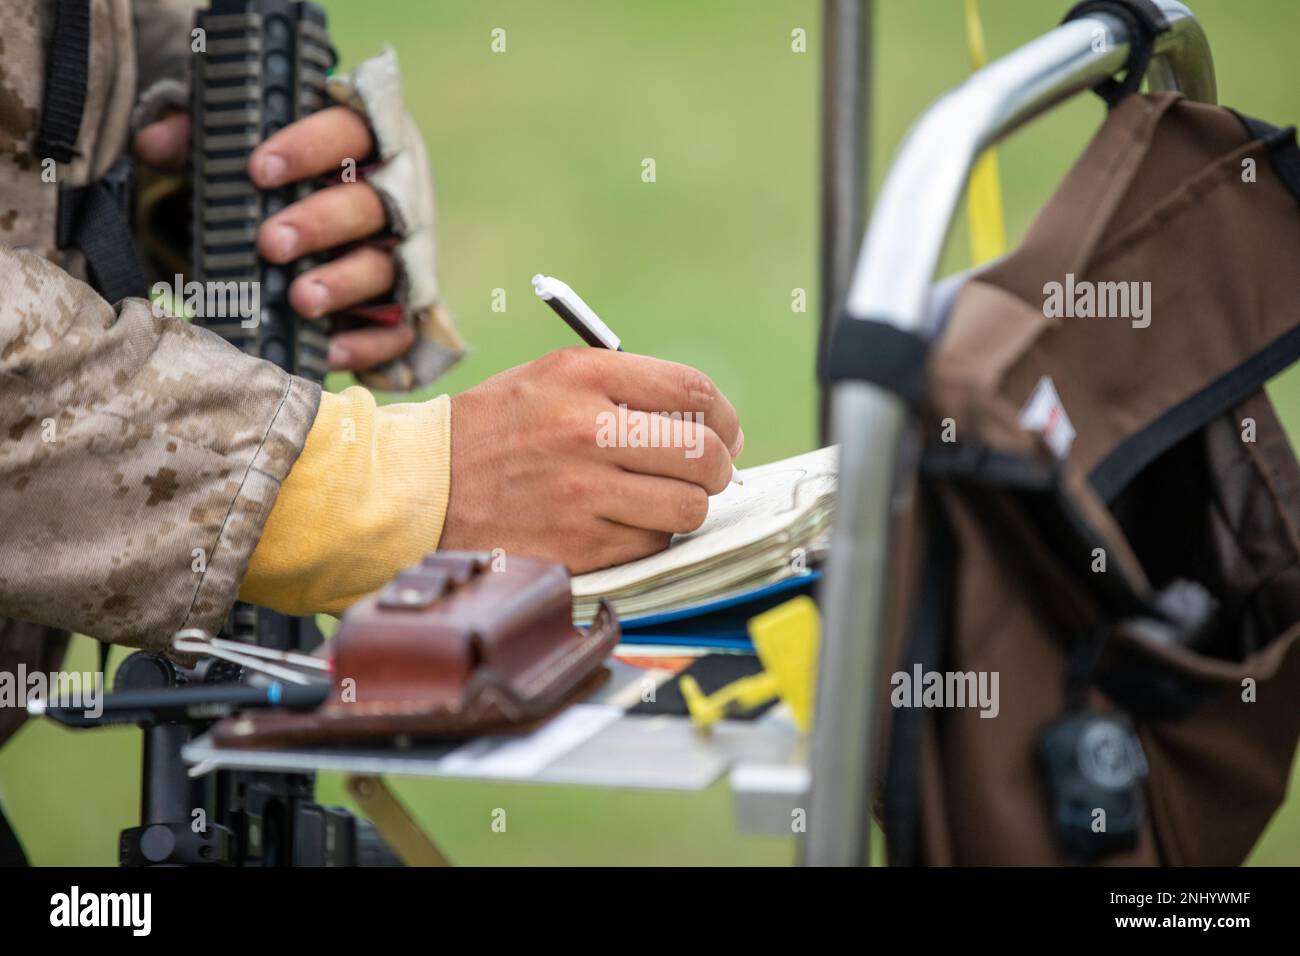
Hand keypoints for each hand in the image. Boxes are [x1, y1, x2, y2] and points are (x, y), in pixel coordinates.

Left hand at [134, 109, 413, 373]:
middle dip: (321, 223)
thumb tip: (151, 144)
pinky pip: (399, 331)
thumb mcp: (248, 150)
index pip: (348, 131)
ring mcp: (406, 255)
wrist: (334, 232)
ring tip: (300, 299)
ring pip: (387, 266)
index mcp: (363, 141)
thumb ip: (203, 139)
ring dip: (344, 283)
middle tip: (269, 243)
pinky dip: (368, 344)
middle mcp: (394, 196)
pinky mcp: (406, 308)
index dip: (310, 148)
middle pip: (371, 204)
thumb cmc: (289, 182)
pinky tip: (329, 351)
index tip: (258, 170)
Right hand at [440, 348, 744, 572]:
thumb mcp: (551, 378)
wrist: (425, 485)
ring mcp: (582, 491)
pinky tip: (622, 523)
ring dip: (686, 507)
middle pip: (700, 454)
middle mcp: (585, 430)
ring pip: (686, 507)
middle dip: (716, 468)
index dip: (723, 417)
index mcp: (583, 376)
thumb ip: (625, 389)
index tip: (725, 433)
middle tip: (705, 474)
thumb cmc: (495, 429)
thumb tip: (706, 422)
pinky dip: (648, 537)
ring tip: (662, 501)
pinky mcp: (578, 543)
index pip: (692, 391)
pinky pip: (651, 544)